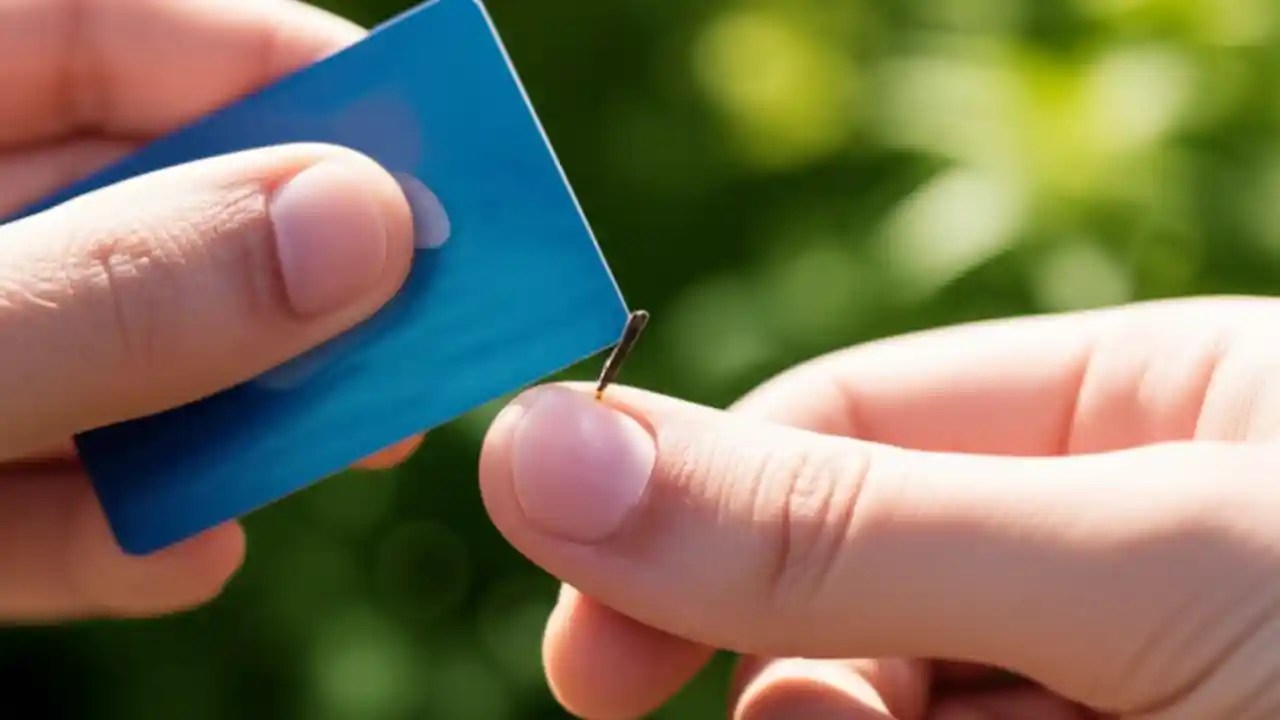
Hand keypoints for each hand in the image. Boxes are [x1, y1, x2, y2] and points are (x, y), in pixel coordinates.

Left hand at [0, 0, 419, 622]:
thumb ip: (114, 295)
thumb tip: (362, 230)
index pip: (98, 29)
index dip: (270, 66)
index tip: (421, 147)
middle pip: (127, 204)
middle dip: (283, 270)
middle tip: (424, 322)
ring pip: (90, 355)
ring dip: (224, 410)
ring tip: (356, 443)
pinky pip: (10, 496)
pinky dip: (101, 532)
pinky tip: (186, 557)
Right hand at [481, 297, 1279, 718]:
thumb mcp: (1141, 563)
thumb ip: (841, 529)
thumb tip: (542, 452)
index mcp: (1148, 404)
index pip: (850, 421)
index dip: (696, 503)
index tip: (589, 633)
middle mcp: (1126, 538)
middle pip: (857, 583)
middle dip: (780, 663)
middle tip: (698, 714)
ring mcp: (1125, 679)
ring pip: (895, 705)